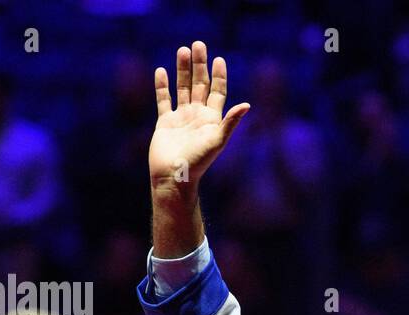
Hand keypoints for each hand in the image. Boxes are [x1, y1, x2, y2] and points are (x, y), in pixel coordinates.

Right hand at [149, 41, 249, 193]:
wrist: (174, 176)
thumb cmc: (198, 162)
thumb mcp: (217, 141)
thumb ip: (230, 122)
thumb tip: (247, 104)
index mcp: (212, 119)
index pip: (217, 91)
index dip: (219, 75)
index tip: (219, 59)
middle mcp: (198, 116)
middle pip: (200, 84)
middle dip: (200, 65)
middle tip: (199, 44)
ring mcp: (181, 118)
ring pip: (182, 88)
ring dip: (182, 70)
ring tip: (182, 50)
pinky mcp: (165, 122)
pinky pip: (164, 100)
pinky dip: (162, 86)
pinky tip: (161, 70)